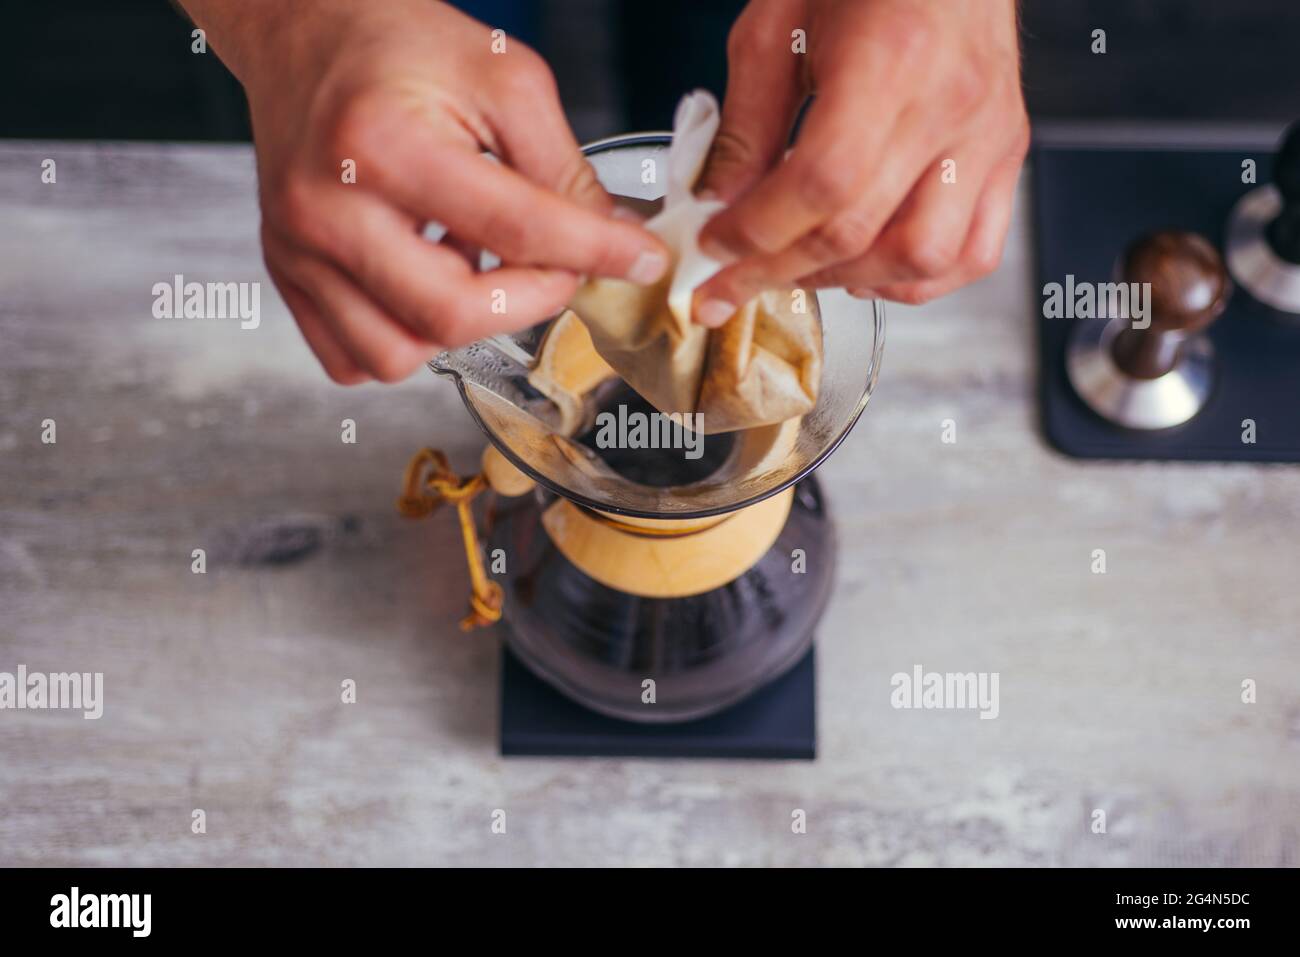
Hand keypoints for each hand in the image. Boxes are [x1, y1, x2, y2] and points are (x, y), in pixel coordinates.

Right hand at [183, 0, 668, 382]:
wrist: (306, 35)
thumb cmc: (399, 46)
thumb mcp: (502, 79)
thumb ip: (560, 167)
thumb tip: (613, 242)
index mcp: (381, 144)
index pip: (513, 228)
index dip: (594, 252)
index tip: (639, 260)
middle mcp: (326, 208)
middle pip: (449, 313)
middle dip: (529, 301)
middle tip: (558, 267)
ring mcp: (297, 250)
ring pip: (397, 354)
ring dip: (461, 328)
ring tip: (476, 266)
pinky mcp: (286, 275)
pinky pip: (352, 358)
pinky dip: (405, 340)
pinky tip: (426, 284)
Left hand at [693, 0, 1027, 321]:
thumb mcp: (779, 24)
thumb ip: (747, 121)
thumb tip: (720, 203)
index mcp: (891, 61)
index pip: (821, 185)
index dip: (757, 232)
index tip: (712, 248)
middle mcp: (950, 106)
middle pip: (860, 233)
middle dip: (779, 272)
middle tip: (731, 282)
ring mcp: (987, 135)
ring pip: (923, 259)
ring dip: (848, 280)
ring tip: (800, 268)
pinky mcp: (1005, 152)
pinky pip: (974, 251)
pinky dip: (916, 279)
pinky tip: (868, 266)